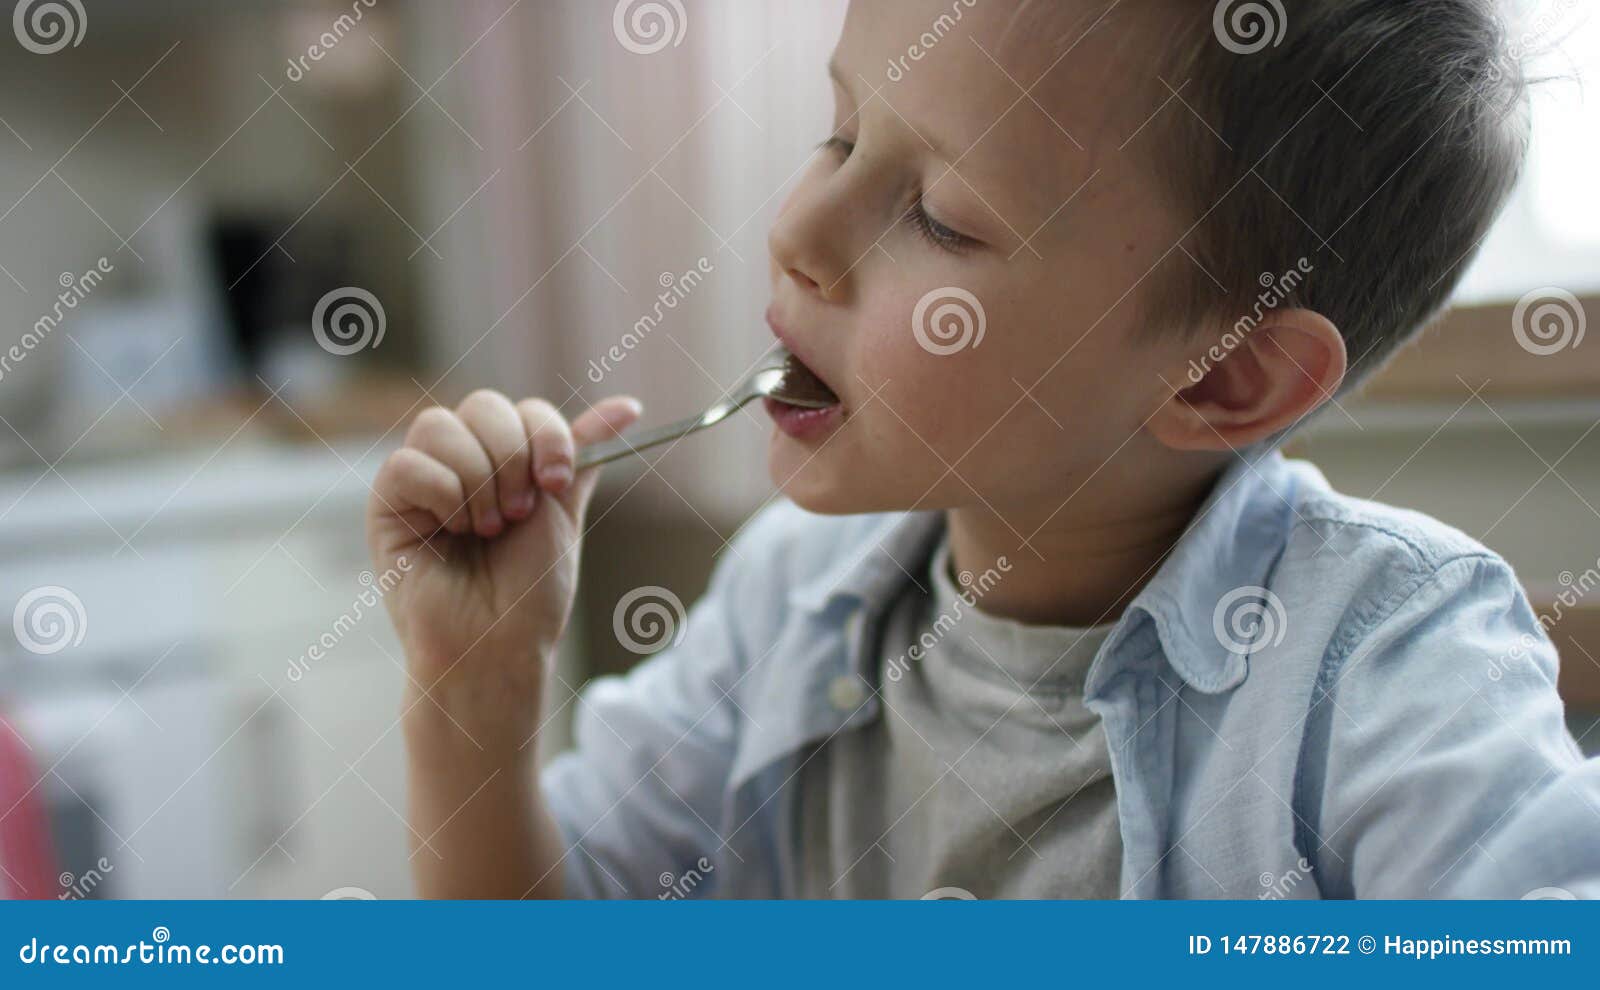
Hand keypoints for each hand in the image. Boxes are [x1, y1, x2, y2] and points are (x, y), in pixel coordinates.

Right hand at [366, 389, 641, 749]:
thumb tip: (629, 404)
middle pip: (484, 405)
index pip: (524, 409)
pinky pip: (408, 464)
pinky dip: (441, 494)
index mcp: (504, 460)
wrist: (497, 645)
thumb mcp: (563, 511)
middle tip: (517, 515)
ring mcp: (421, 479)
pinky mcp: (386, 504)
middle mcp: (461, 461)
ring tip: (485, 530)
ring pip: (441, 426)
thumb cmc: (529, 590)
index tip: (556, 482)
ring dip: (478, 481)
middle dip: (512, 458)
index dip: (546, 436)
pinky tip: (449, 532)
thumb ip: (583, 453)